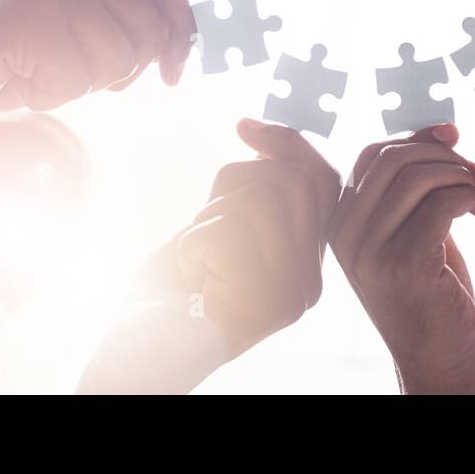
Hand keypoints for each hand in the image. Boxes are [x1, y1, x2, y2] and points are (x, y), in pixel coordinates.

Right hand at [0, 0, 194, 125]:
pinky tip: (16, 78)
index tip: (174, 75)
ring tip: (33, 70)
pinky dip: (49, 93)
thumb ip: (117, 26)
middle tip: (64, 73)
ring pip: (119, 58)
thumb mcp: (70, 36)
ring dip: (79, 84)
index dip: (182, 30)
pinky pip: (78, 77)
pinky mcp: (33, 15)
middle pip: (149, 30)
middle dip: (118, 72)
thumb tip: (179, 47)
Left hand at [165, 120, 341, 358]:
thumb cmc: (179, 283)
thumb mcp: (229, 226)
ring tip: (198, 254)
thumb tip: (274, 138)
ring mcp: (289, 292)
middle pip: (292, 181)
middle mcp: (309, 281)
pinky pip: (226, 230)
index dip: (290, 143)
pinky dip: (193, 240)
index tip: (246, 127)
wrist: (148, 345)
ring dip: (212, 213)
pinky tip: (190, 275)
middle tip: (206, 219)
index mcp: (308, 263)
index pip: (326, 183)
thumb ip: (263, 194)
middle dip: (238, 180)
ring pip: (259, 198)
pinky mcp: (261, 299)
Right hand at [331, 125, 474, 393]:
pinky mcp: (406, 267)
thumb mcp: (410, 234)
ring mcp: (372, 252)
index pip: (369, 153)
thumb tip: (439, 132)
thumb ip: (409, 191)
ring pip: (417, 176)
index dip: (415, 135)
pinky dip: (471, 197)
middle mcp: (346, 235)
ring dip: (462, 176)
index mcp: (340, 223)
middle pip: (392, 157)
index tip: (453, 136)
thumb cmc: (431, 297)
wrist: (439, 366)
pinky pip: (442, 204)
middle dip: (443, 154)